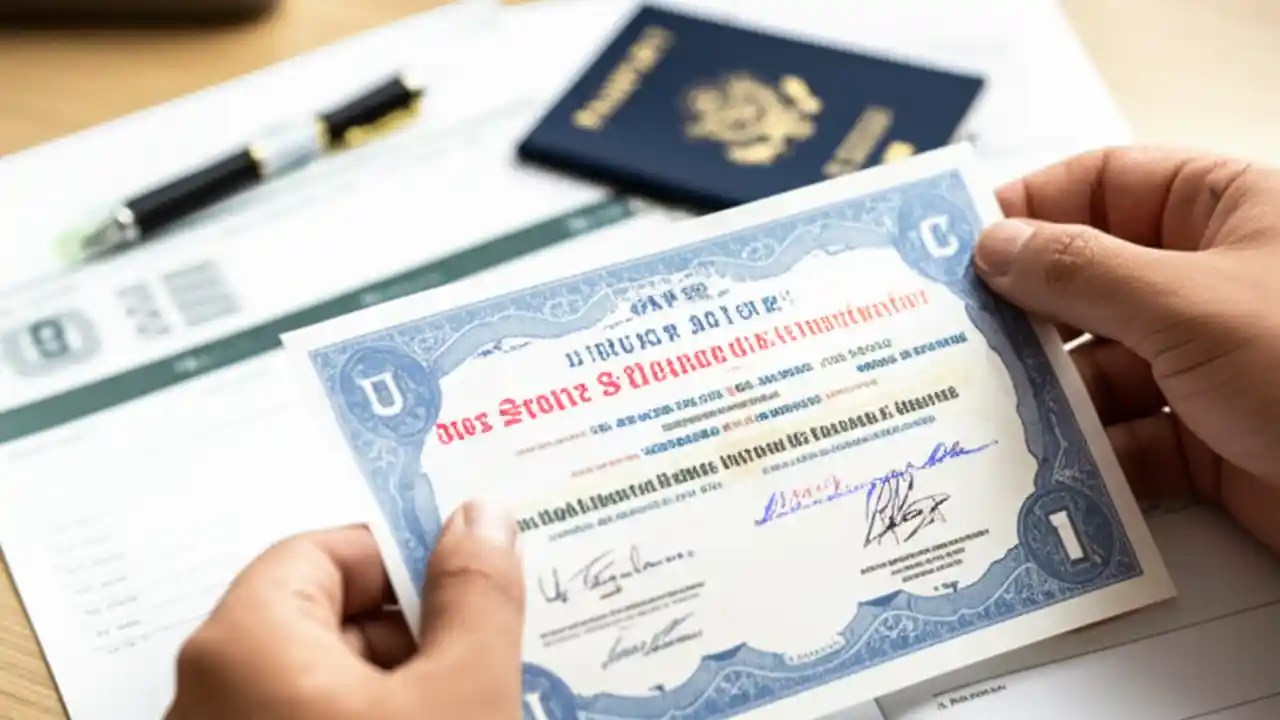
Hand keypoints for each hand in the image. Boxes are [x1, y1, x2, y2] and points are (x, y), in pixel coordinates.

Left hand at [166, 501, 523, 718]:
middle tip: (486, 654)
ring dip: (401, 687)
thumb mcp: (462, 695)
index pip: (323, 552)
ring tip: (468, 707)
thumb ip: (475, 595)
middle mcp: (209, 695)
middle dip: (415, 631)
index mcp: (242, 648)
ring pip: (324, 687)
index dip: (407, 555)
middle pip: (325, 622)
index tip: (472, 571)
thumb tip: (480, 520)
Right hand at [974, 147, 1279, 553]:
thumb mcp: (1189, 304)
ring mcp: (1206, 364)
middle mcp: (1206, 283)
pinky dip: (1088, 457)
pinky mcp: (1207, 440)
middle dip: (1023, 314)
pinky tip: (1053, 468)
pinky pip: (1124, 439)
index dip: (1026, 208)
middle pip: (1085, 283)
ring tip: (990, 411)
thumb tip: (997, 244)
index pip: (1099, 186)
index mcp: (1219, 214)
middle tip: (950, 336)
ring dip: (1048, 395)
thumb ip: (1080, 271)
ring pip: (1096, 368)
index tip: (956, 244)